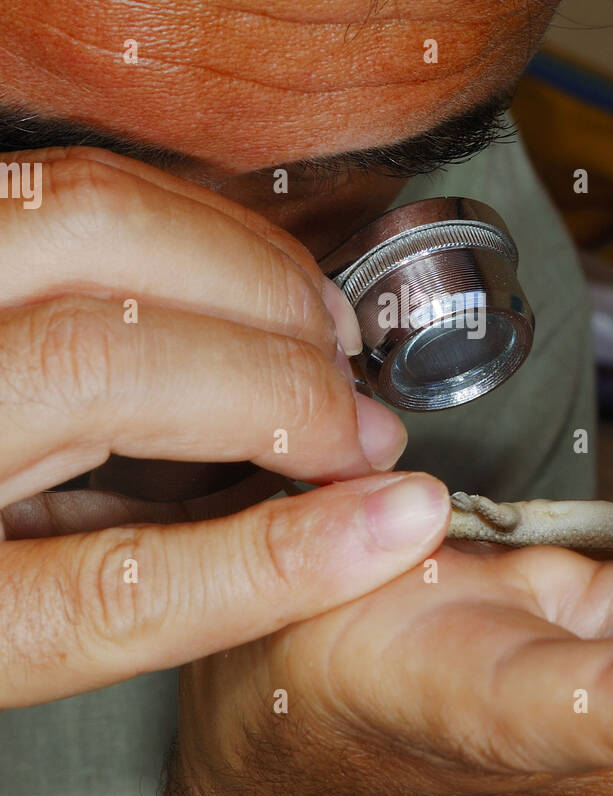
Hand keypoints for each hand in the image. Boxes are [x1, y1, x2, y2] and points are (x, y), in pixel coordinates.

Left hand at [0, 146, 451, 704]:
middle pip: (100, 357)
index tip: (392, 516)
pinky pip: (69, 176)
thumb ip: (163, 579)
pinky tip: (242, 269)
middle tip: (362, 421)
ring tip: (322, 332)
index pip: (106, 579)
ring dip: (246, 268)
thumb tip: (341, 526)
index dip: (268, 553)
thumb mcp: (12, 619)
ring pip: (90, 217)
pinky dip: (184, 213)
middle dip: (275, 377)